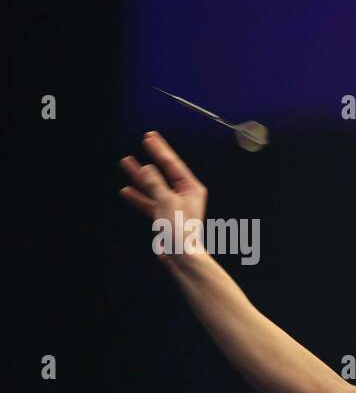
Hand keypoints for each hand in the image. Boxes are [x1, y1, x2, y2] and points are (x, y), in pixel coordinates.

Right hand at [119, 131, 207, 263]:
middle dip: (152, 157)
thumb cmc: (180, 230)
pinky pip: (148, 202)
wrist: (181, 255)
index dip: (161, 149)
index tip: (150, 137)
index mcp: (191, 189)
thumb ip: (155, 183)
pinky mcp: (164, 217)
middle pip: (164, 172)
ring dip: (139, 176)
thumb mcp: (166, 201)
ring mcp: (173, 206)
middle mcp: (184, 195)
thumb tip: (147, 169)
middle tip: (144, 141)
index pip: (173, 164)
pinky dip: (138, 197)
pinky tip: (127, 191)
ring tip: (126, 162)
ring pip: (153, 186)